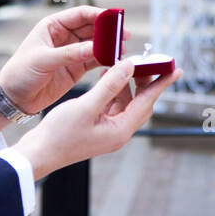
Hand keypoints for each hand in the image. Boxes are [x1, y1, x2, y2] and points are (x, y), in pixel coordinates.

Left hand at [0, 5, 130, 114]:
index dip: (99, 15)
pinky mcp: (76, 68)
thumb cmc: (20, 73)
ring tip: (123, 49)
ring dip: (109, 46)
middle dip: (109, 31)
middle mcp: (65, 36)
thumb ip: (69, 54)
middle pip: (93, 28)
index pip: (81, 15)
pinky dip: (106, 60)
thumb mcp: (42, 60)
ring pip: (96, 44)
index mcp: (53, 26)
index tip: (115, 19)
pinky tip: (115, 61)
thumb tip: (93, 48)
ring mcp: (72, 52)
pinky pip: (95, 60)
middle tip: (124, 35)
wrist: (14, 98)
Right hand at [10, 59, 181, 179]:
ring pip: (126, 103)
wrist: (38, 154)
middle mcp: (118, 132)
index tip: (177, 70)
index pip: (147, 102)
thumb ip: (110, 86)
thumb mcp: (86, 106)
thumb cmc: (59, 134)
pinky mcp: (97, 127)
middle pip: (140, 103)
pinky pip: (112, 106)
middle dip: (145, 81)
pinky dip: (113, 90)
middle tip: (149, 61)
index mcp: (121, 130)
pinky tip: (107, 76)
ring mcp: (108, 130)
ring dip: (127, 84)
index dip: (162, 84)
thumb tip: (129, 67)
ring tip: (125, 64)